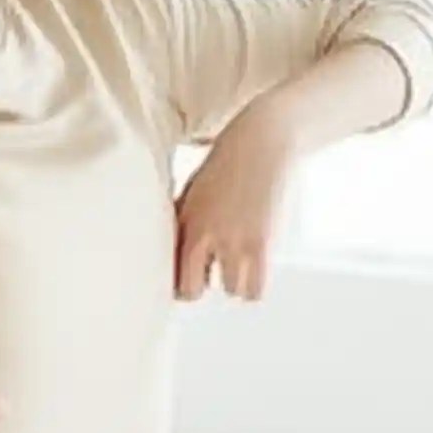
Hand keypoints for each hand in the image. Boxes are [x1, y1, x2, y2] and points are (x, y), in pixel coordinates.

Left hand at [174, 98, 299, 301]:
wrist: (263, 140)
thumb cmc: (228, 163)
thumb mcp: (192, 192)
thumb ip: (181, 223)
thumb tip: (170, 251)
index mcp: (185, 222)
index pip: (169, 273)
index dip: (178, 283)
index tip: (188, 277)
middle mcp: (206, 235)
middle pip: (193, 291)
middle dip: (202, 286)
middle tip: (213, 271)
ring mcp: (234, 242)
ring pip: (231, 292)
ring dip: (234, 284)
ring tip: (239, 265)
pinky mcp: (262, 243)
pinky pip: (256, 290)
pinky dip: (255, 287)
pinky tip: (255, 268)